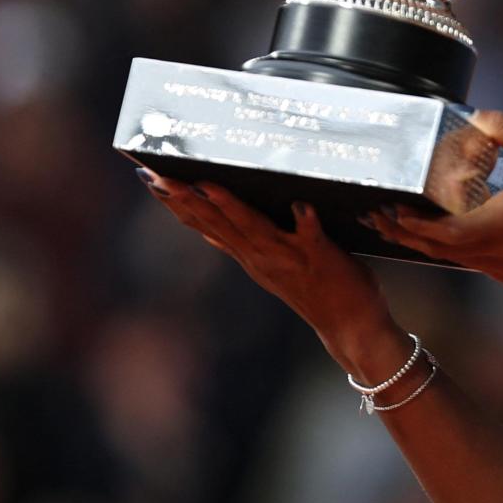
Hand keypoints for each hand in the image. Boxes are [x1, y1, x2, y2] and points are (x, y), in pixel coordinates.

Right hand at [136, 168, 394, 346]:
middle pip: (217, 224)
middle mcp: (261, 257)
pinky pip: (311, 236)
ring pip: (252, 229)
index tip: (151, 178)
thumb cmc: (315, 288)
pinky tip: (300, 205)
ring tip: (207, 185)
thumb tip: (214, 226)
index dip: (177, 203)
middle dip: (187, 199)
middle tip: (158, 175)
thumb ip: (244, 245)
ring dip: (230, 208)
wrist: (350, 326)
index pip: (205, 225)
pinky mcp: (320, 256)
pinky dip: (305, 221)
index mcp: (249, 256)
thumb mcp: (270, 265)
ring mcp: (288, 257)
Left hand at [364, 111, 502, 292]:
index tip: (390, 209)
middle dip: (410, 235)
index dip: (413, 225)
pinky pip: (483, 267)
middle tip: (381, 216)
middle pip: (445, 251)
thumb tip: (475, 116)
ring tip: (406, 223)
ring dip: (433, 244)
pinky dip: (462, 252)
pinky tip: (451, 234)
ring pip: (462, 261)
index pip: (446, 233)